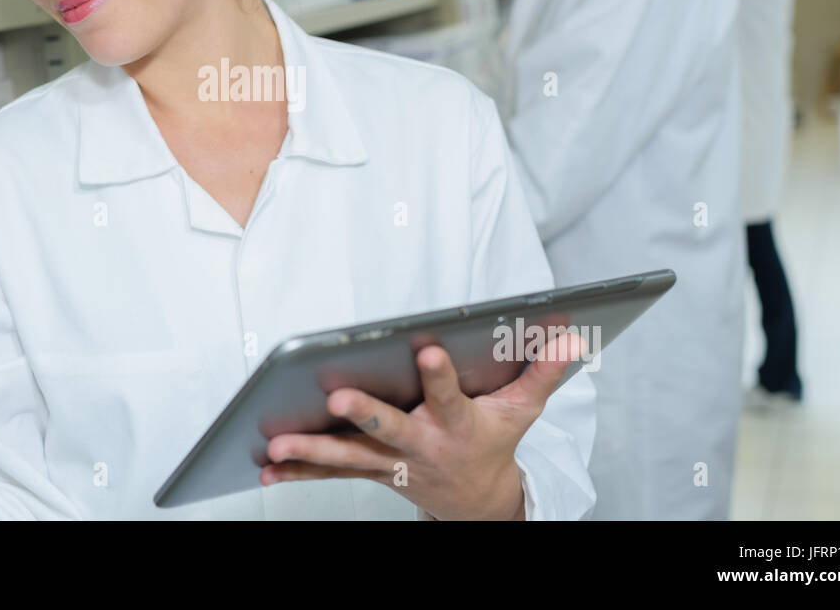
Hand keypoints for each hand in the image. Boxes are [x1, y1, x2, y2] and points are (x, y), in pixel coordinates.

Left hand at [259, 331, 586, 519]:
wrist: (478, 504)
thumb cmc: (494, 441)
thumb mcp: (523, 410)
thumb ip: (543, 370)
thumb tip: (571, 335)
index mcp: (457, 425)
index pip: (448, 398)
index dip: (439, 376)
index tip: (427, 350)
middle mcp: (421, 446)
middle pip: (390, 430)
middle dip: (365, 414)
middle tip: (336, 397)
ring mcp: (392, 464)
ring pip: (350, 457)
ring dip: (312, 453)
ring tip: (278, 444)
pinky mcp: (371, 473)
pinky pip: (331, 475)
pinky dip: (299, 473)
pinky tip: (268, 465)